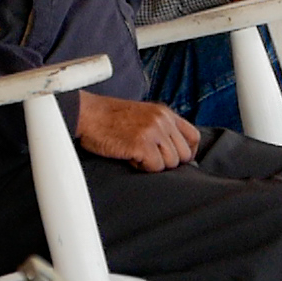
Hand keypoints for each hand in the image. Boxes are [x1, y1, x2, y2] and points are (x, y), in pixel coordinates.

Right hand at [76, 92, 200, 171]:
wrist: (87, 114)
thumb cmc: (109, 119)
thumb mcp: (143, 115)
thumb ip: (161, 128)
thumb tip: (175, 153)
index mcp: (165, 113)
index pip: (194, 136)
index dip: (188, 153)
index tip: (175, 160)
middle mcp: (163, 120)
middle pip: (184, 154)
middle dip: (167, 161)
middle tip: (147, 157)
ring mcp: (154, 131)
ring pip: (170, 163)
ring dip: (153, 164)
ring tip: (135, 153)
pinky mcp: (142, 143)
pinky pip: (155, 167)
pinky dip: (142, 167)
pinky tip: (129, 157)